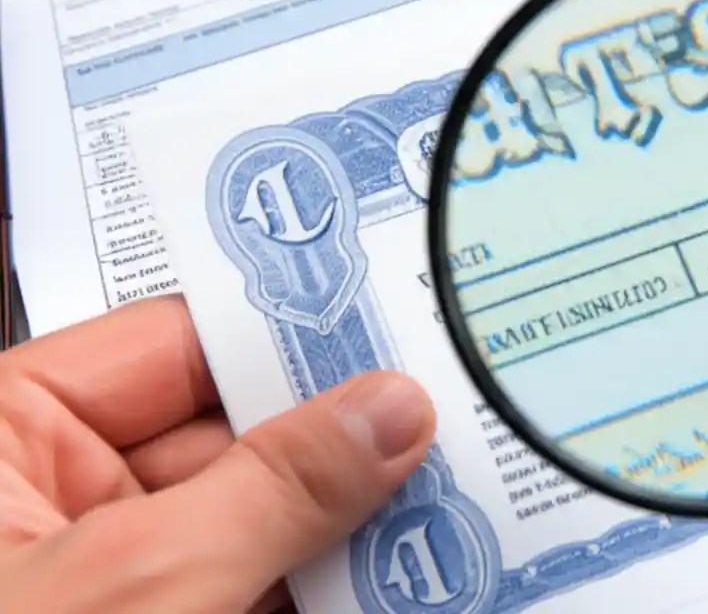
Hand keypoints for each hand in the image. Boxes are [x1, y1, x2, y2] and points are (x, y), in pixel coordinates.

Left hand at [0, 295, 435, 612]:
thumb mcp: (140, 582)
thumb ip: (272, 492)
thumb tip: (389, 412)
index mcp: (10, 437)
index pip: (175, 346)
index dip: (290, 337)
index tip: (397, 333)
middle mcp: (59, 494)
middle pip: (235, 433)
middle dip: (342, 436)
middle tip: (449, 423)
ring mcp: (117, 572)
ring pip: (261, 517)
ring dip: (353, 515)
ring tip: (453, 492)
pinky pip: (263, 584)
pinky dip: (332, 580)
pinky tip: (407, 565)